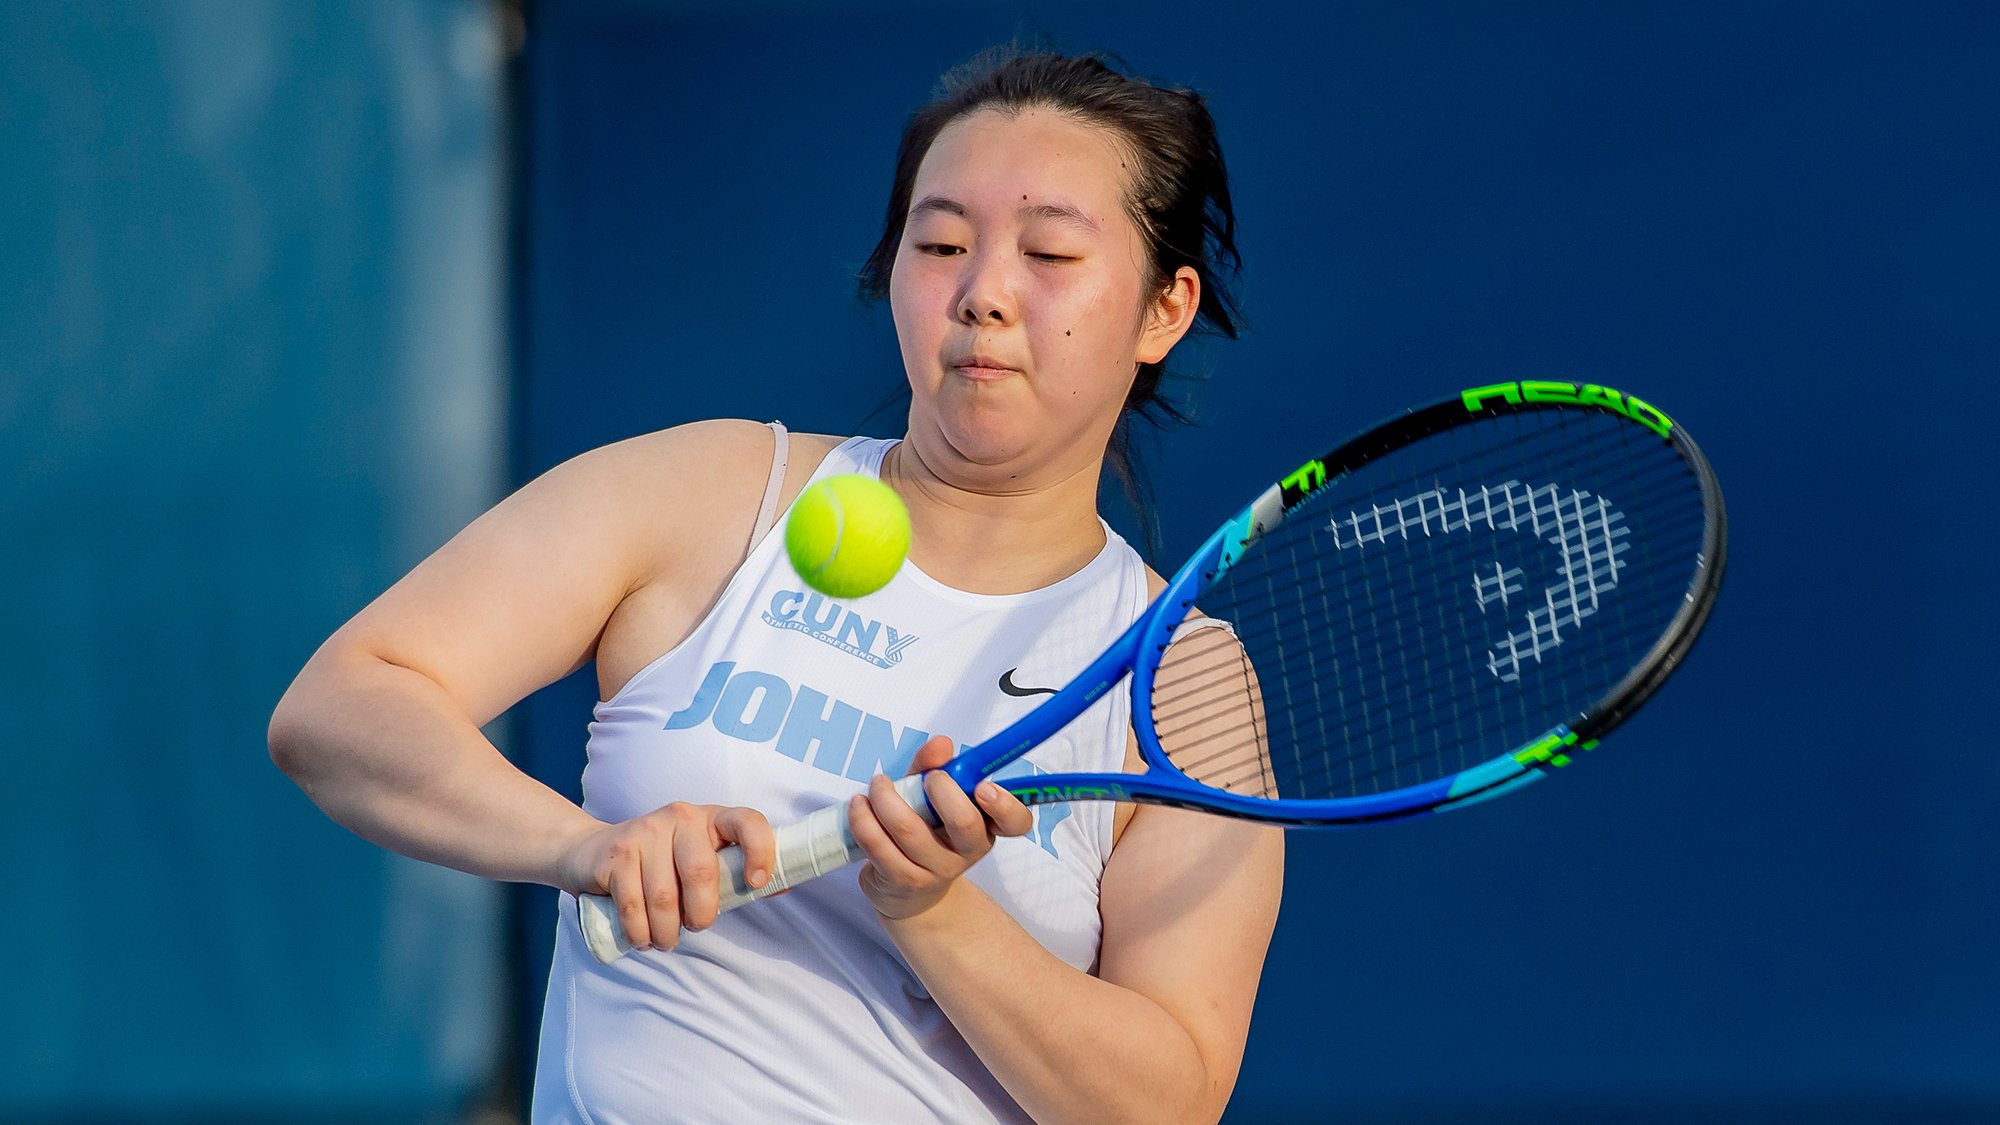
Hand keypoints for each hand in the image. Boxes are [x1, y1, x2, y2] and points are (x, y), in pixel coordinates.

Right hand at [554, 803, 775, 951]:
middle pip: (701, 872)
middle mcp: (681, 817)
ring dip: (667, 932)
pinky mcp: (617, 852)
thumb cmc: (660, 864)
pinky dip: (640, 933)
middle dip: (701, 915)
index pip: (747, 821)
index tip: (756, 883)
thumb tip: (784, 886)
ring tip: (665, 940)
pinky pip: (634, 906)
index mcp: (712, 818)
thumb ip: (735, 874)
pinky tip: (643, 937)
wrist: (591, 852)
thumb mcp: (700, 860)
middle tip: (695, 927)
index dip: (760, 850)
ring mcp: (646, 831)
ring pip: (665, 897)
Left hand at [849, 735, 1034, 920]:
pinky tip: (860, 805)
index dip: (1006, 805)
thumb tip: (940, 745)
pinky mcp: (903, 880)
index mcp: (985, 826)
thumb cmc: (925, 832)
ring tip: (878, 784)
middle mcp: (967, 850)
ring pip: (909, 828)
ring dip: (886, 797)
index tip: (984, 787)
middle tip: (927, 777)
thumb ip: (934, 767)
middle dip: (942, 788)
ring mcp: (936, 869)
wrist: (908, 890)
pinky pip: (878, 844)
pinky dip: (863, 818)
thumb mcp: (932, 797)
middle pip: (964, 821)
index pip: (1015, 822)